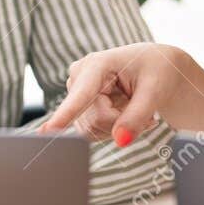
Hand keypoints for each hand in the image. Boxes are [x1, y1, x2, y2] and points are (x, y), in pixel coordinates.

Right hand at [38, 43, 189, 145]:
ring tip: (132, 106)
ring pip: (91, 129)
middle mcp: (79, 76)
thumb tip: (120, 140)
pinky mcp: (77, 106)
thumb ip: (137, 116)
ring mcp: (75, 92)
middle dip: (120, 122)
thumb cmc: (157, 71)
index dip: (64, 114)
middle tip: (142, 108)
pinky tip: (122, 111)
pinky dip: (111, 128)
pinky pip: (91, 131)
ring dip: (117, 126)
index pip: (81, 95)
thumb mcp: (155, 91)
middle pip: (94, 120)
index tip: (46, 132)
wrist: (155, 68)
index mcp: (97, 63)